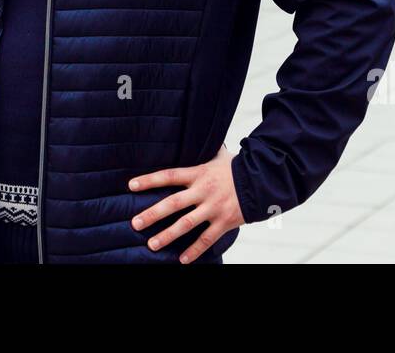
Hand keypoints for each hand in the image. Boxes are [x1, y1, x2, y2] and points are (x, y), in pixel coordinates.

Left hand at [126, 143, 245, 262]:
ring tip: (152, 245)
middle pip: (173, 203)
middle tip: (135, 223)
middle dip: (152, 214)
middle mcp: (203, 191)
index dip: (149, 180)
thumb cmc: (237, 167)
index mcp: (199, 173)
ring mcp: (214, 208)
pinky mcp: (224, 222)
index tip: (131, 186)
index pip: (169, 175)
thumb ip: (204, 152)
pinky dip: (194, 251)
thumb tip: (195, 135)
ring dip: (168, 236)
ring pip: (186, 224)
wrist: (263, 180)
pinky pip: (207, 239)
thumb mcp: (219, 156)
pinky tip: (182, 260)